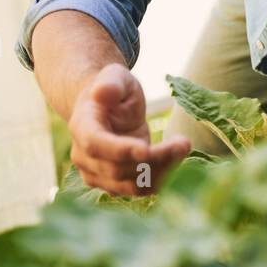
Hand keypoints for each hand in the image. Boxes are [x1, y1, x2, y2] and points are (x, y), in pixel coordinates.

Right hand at [68, 63, 189, 195]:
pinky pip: (139, 189)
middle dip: (155, 159)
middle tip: (185, 143)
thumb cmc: (114, 88)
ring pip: (131, 185)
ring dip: (162, 173)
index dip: (120, 150)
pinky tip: (178, 161)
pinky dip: (161, 180)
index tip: (147, 149)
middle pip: (118, 169)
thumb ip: (110, 84)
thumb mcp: (115, 76)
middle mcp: (84, 157)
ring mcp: (97, 174)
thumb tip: (102, 93)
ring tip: (183, 148)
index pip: (97, 145)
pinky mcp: (114, 183)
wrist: (108, 107)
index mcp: (82, 127)